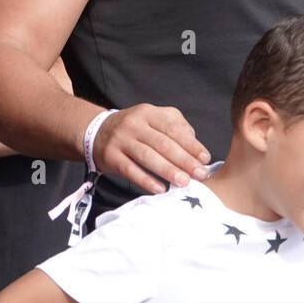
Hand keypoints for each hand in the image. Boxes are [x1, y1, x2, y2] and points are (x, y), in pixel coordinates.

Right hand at [91, 103, 210, 194]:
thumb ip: (175, 127)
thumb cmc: (135, 129)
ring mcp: (121, 139)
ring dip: (168, 170)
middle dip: (184, 160)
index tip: (205, 158)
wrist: (98, 131)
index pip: (173, 128)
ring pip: (148, 156)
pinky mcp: (111, 156)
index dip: (191, 144)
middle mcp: (134, 124)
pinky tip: (161, 189)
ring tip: (184, 182)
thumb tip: (195, 145)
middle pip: (163, 143)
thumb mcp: (152, 119)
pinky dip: (147, 181)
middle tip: (200, 174)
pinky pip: (131, 170)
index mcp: (148, 113)